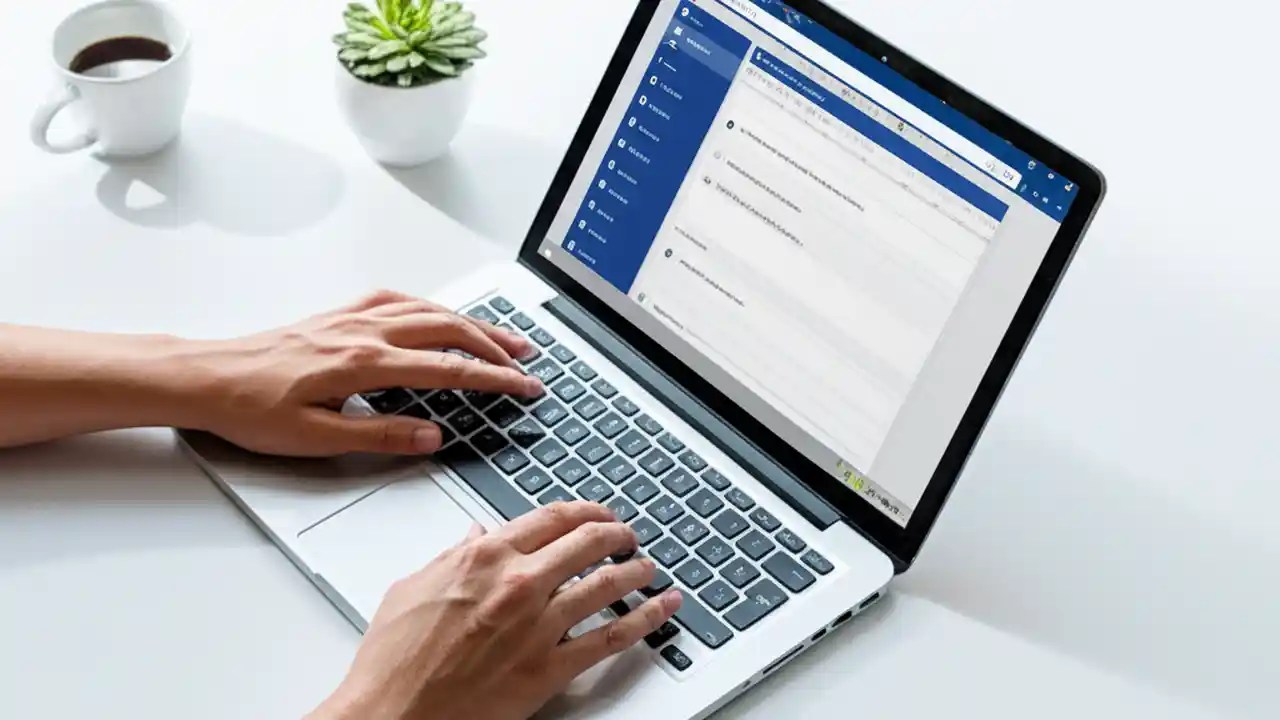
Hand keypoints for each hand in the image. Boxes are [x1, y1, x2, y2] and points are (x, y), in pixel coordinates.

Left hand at [190, 290, 543, 456]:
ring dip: (470, 321)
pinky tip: (437, 312)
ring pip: (427, 309)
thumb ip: (380, 436)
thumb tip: (431, 437)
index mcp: (363, 364)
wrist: (204, 377)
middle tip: (526, 360)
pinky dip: (429, 305)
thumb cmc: (250, 410)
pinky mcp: (337, 316)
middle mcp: (363, 332)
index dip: (492, 379)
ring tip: (500, 336)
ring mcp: (351, 318)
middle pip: (447, 328)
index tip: (524, 386)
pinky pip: (396, 299)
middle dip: (494, 344)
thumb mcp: (316, 439)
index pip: (446, 370)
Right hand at [309, 502, 682, 719]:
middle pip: (587, 542)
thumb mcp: (412, 587)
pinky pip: (611, 638)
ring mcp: (539, 626)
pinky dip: (646, 619)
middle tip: (626, 535)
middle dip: (615, 533)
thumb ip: (452, 556)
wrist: (390, 715)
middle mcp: (518, 584)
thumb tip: (475, 535)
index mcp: (485, 557)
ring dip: (636, 570)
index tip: (596, 513)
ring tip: (648, 566)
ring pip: (607, 584)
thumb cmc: (393, 660)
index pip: (551, 518)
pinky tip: (663, 608)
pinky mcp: (548, 669)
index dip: (584, 510)